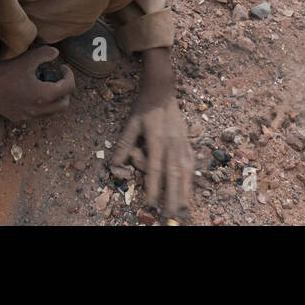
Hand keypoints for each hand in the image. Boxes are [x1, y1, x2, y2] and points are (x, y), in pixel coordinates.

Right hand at [0, 45, 74, 122]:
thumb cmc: (5, 71)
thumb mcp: (27, 58)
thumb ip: (45, 54)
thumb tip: (57, 53)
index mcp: (44, 95)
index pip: (69, 88)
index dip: (69, 75)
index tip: (62, 67)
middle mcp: (39, 110)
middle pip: (64, 104)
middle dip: (65, 90)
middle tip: (56, 77)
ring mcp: (29, 116)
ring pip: (52, 112)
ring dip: (54, 99)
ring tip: (43, 84)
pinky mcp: (19, 118)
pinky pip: (39, 114)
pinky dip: (42, 105)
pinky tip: (31, 92)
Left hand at [113, 96, 192, 219]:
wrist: (162, 90)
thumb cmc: (144, 107)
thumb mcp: (131, 123)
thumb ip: (124, 144)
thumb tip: (113, 166)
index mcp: (157, 139)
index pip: (155, 168)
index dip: (153, 187)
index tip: (150, 203)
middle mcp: (172, 143)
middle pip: (174, 174)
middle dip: (172, 197)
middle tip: (169, 214)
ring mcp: (182, 143)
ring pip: (186, 172)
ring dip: (185, 192)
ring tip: (183, 209)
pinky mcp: (187, 143)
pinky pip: (191, 165)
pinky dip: (191, 180)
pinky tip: (189, 192)